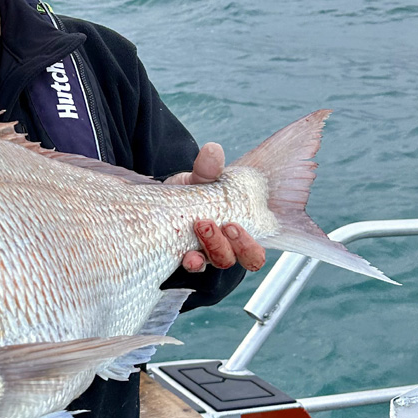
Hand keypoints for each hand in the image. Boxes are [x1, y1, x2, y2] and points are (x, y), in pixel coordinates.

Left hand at [165, 142, 265, 272]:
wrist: (161, 202)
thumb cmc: (191, 193)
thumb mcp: (200, 179)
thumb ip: (208, 168)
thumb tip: (213, 150)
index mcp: (240, 229)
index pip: (256, 249)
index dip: (251, 244)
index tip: (234, 224)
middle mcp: (228, 246)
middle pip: (248, 259)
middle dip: (240, 244)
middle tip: (227, 225)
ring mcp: (208, 253)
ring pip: (222, 262)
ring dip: (215, 247)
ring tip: (202, 225)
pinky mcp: (186, 256)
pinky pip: (195, 267)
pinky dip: (192, 263)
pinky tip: (187, 257)